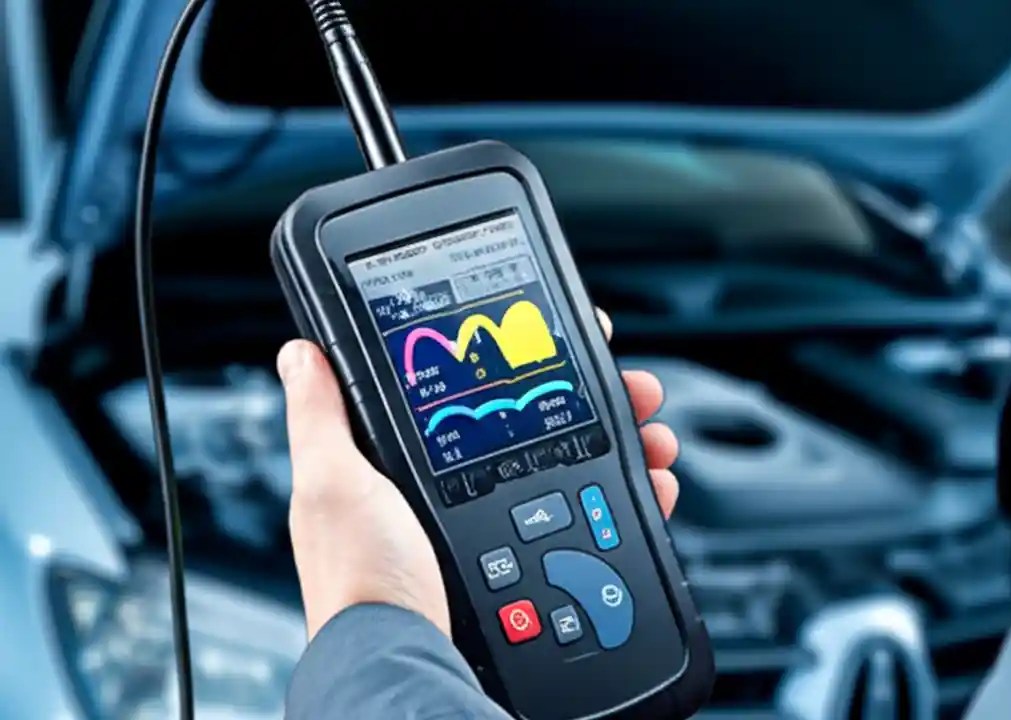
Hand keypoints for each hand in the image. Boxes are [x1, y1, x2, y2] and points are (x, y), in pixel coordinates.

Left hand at [279, 310, 677, 639]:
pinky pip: (595, 522)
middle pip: (546, 426)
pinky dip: (632, 499)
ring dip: (628, 443)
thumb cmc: (361, 582)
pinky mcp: (534, 566)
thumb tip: (302, 352)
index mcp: (412, 466)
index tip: (569, 339)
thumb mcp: (331, 485)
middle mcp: (461, 494)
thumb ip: (321, 419)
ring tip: (654, 437)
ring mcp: (501, 530)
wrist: (405, 662)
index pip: (484, 393)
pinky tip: (651, 487)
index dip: (530, 360)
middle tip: (635, 388)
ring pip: (582, 469)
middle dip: (600, 399)